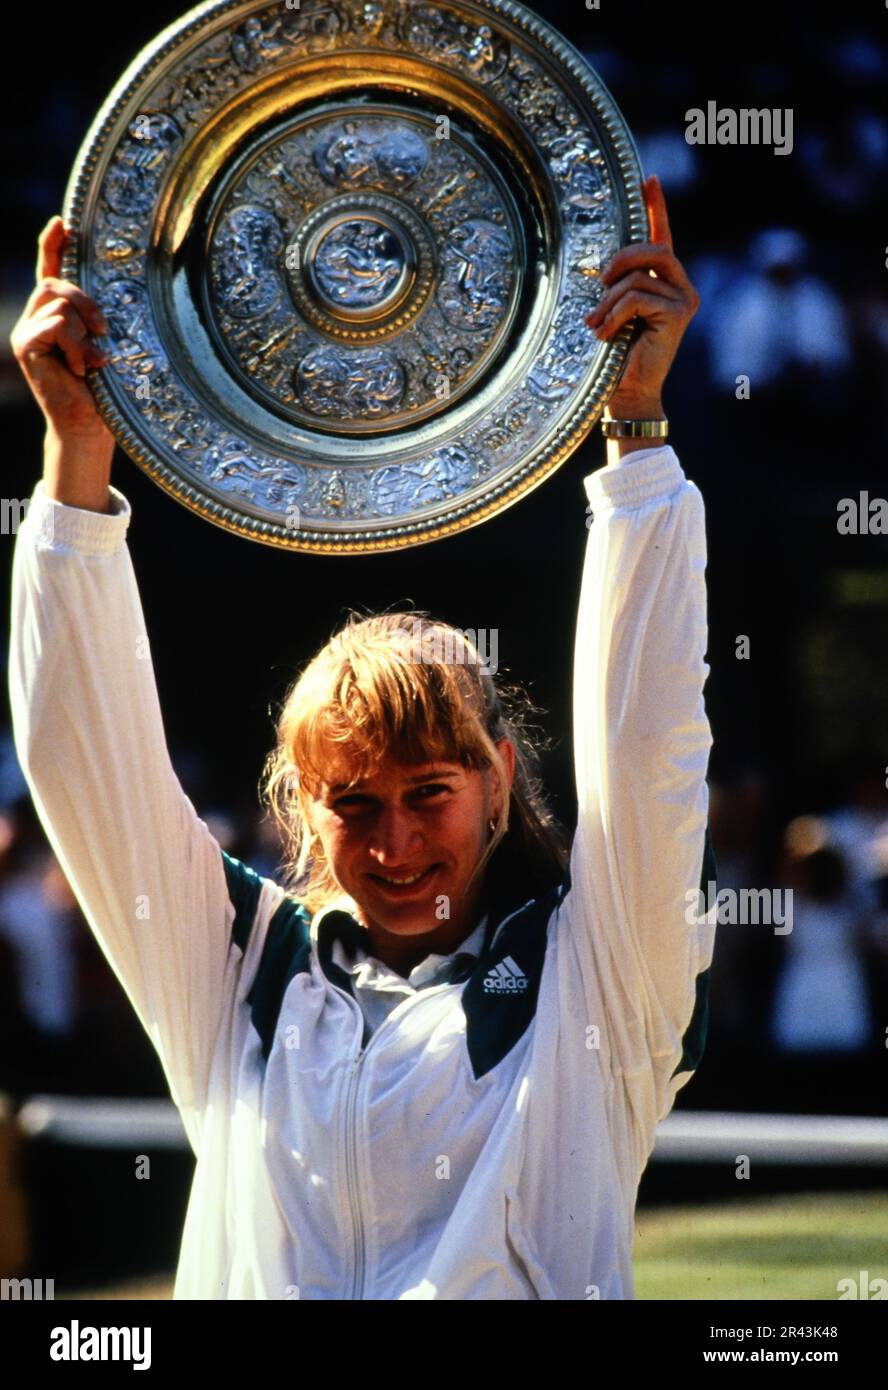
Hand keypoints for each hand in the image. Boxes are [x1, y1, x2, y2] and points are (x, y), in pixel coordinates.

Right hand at [10, 215, 112, 440]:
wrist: (87, 427)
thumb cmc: (102, 391)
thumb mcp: (102, 345)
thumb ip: (95, 320)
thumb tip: (111, 297)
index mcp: (55, 316)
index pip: (48, 269)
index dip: (52, 244)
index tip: (62, 221)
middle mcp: (35, 319)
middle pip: (56, 282)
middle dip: (85, 301)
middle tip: (103, 330)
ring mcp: (26, 331)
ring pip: (57, 302)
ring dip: (82, 330)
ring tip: (91, 360)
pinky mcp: (24, 345)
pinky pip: (55, 324)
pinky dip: (75, 344)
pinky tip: (82, 367)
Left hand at [586, 175, 699, 416]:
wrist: (628, 392)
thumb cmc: (615, 355)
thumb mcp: (612, 311)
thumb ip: (616, 286)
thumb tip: (599, 268)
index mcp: (663, 281)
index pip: (661, 236)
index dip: (656, 207)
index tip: (649, 179)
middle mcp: (680, 286)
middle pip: (652, 248)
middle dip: (619, 261)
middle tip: (598, 284)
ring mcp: (683, 299)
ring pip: (638, 276)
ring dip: (608, 301)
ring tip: (596, 325)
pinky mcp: (679, 313)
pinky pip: (637, 297)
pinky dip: (614, 315)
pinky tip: (607, 335)